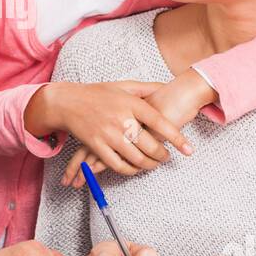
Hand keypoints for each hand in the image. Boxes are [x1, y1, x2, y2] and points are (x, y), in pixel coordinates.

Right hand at [63, 70, 213, 186]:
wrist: (67, 101)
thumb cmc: (97, 93)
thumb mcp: (123, 85)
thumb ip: (146, 88)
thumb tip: (167, 85)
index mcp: (131, 103)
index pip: (159, 122)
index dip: (176, 138)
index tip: (188, 149)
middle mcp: (121, 119)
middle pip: (149, 145)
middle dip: (162, 155)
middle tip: (167, 157)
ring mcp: (108, 134)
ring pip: (135, 158)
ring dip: (148, 164)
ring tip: (154, 164)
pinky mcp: (96, 145)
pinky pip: (117, 165)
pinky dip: (129, 170)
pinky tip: (135, 168)